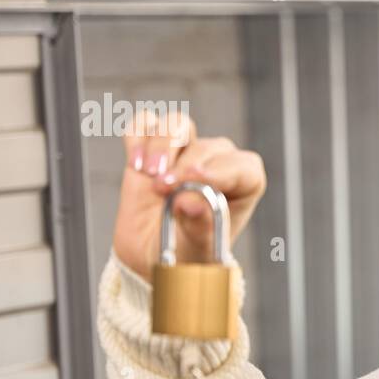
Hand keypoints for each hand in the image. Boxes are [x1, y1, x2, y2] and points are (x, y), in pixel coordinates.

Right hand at [110, 108, 266, 279]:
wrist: (152, 254)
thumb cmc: (188, 251)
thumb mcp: (198, 248)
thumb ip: (200, 226)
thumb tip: (190, 202)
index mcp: (243, 186)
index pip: (243, 167)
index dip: (222, 170)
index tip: (197, 180)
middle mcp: (218, 162)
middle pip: (208, 146)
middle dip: (183, 167)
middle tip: (162, 189)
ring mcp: (185, 150)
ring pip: (178, 124)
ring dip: (162, 144)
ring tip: (150, 175)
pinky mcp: (152, 147)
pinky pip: (145, 124)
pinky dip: (138, 137)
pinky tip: (135, 164)